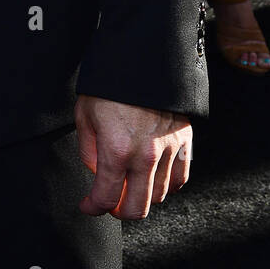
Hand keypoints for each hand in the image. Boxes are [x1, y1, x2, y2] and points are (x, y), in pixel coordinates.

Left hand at [74, 95, 191, 218]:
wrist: (141, 57)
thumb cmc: (109, 83)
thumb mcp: (85, 114)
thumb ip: (89, 151)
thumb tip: (97, 173)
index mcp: (117, 149)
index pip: (106, 197)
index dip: (93, 207)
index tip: (89, 206)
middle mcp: (145, 155)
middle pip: (137, 208)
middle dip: (120, 211)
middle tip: (111, 203)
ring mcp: (168, 149)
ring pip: (159, 196)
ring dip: (142, 197)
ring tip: (131, 185)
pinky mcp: (184, 140)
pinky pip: (179, 178)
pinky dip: (167, 185)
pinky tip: (154, 177)